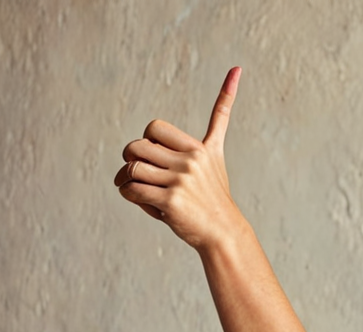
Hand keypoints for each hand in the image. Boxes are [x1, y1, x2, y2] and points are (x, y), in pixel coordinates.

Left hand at [114, 67, 244, 250]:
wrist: (223, 233)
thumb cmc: (214, 194)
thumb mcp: (216, 153)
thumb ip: (220, 116)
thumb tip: (237, 67)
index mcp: (198, 148)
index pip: (153, 128)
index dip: (146, 141)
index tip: (153, 158)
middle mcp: (190, 162)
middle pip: (137, 147)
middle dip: (131, 160)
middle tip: (136, 175)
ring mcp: (181, 182)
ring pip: (133, 169)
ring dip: (125, 180)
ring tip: (133, 189)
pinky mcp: (171, 201)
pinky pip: (133, 190)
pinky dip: (129, 195)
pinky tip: (139, 201)